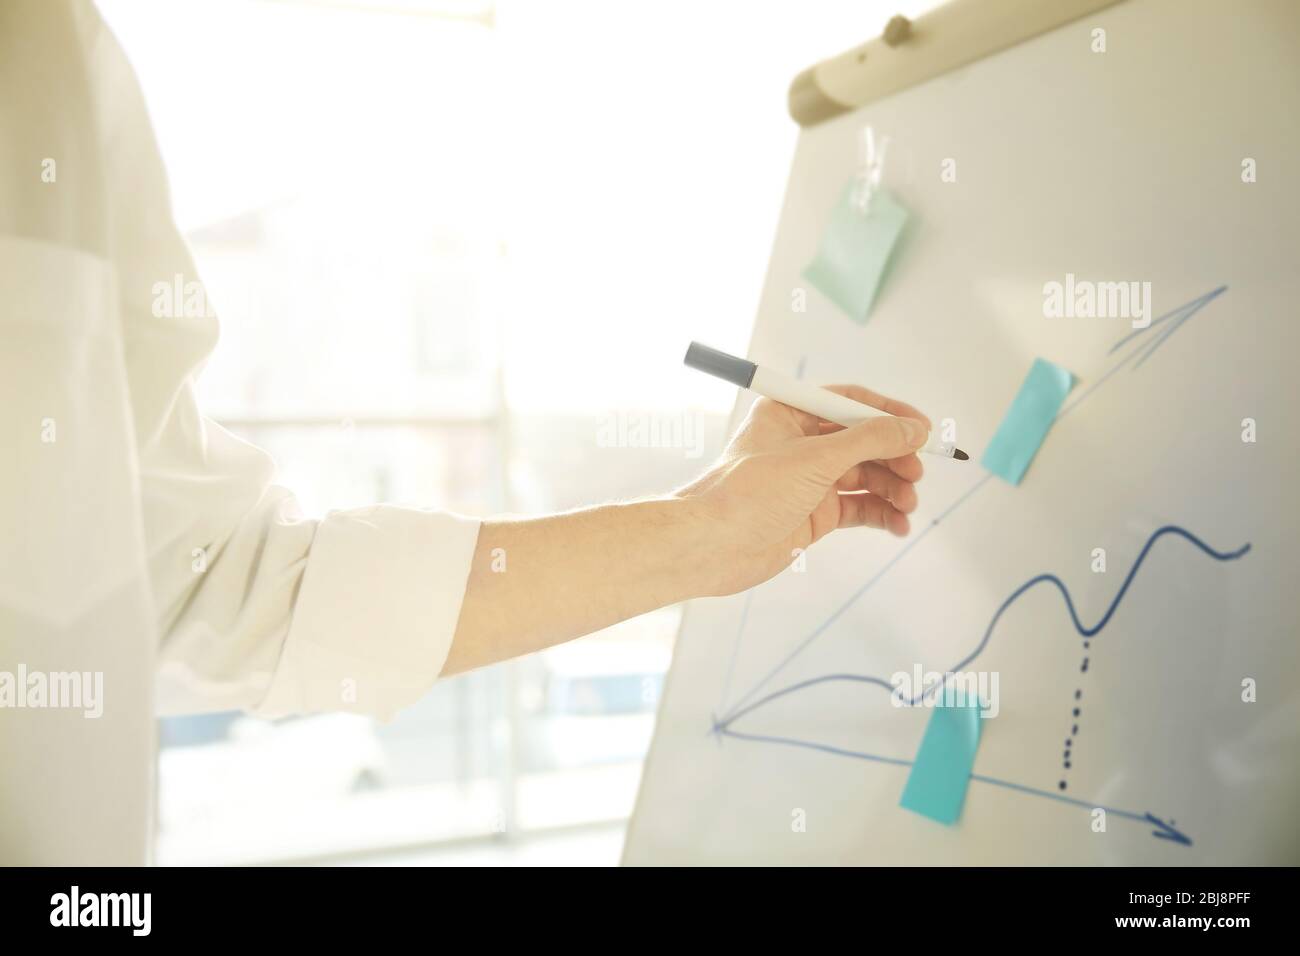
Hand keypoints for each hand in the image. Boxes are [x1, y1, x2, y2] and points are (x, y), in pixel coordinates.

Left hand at [676, 385, 931, 596]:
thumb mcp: (815, 458)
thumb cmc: (747, 493)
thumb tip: (912, 429)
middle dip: (894, 456)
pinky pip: (858, 507)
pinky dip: (881, 514)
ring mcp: (808, 479)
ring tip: (908, 503)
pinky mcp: (813, 513)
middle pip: (862, 441)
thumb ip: (869, 441)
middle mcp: (799, 443)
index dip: (888, 414)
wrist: (711, 547)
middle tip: (916, 473)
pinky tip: (897, 524)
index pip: (850, 402)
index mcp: (789, 413)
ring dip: (892, 488)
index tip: (922, 429)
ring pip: (864, 476)